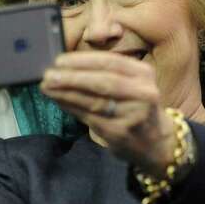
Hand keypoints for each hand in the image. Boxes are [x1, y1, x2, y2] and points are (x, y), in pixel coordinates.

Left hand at [41, 51, 176, 176]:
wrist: (157, 143)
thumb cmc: (137, 107)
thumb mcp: (132, 84)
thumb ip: (106, 73)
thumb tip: (66, 65)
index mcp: (144, 74)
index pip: (110, 62)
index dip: (82, 60)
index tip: (59, 60)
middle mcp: (142, 93)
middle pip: (102, 82)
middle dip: (72, 77)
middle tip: (49, 74)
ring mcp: (132, 114)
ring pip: (93, 101)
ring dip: (66, 93)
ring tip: (47, 87)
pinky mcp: (120, 132)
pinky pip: (89, 117)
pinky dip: (71, 107)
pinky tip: (58, 101)